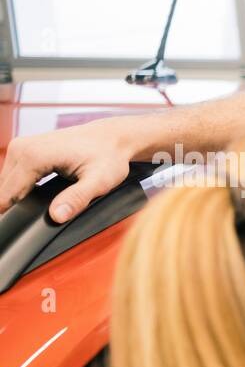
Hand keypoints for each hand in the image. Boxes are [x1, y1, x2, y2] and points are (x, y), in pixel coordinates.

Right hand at [0, 118, 134, 222]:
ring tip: (35, 209)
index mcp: (33, 156)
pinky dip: (19, 189)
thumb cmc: (108, 157)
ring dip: (16, 198)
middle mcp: (20, 148)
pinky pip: (12, 176)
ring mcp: (19, 146)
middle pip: (3, 190)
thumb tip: (56, 216)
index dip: (10, 214)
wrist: (112, 137)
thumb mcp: (100, 182)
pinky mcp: (23, 149)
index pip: (7, 194)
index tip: (14, 229)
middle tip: (32, 221)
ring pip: (5, 183)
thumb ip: (77, 199)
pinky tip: (33, 198)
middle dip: (13, 207)